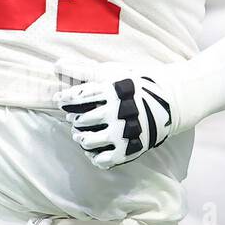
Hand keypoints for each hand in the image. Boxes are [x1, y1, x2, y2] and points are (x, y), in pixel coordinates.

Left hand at [54, 62, 176, 169]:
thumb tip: (56, 65)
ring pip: (90, 141)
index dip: (66, 100)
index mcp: (113, 91)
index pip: (80, 97)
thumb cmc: (134, 84)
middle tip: (74, 119)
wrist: (168, 102)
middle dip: (74, 120)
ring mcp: (124, 131)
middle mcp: (118, 111)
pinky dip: (94, 156)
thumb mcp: (111, 72)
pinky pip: (104, 159)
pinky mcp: (129, 148)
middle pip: (83, 119)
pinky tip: (94, 150)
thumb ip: (83, 71)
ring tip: (80, 136)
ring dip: (81, 139)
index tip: (59, 101)